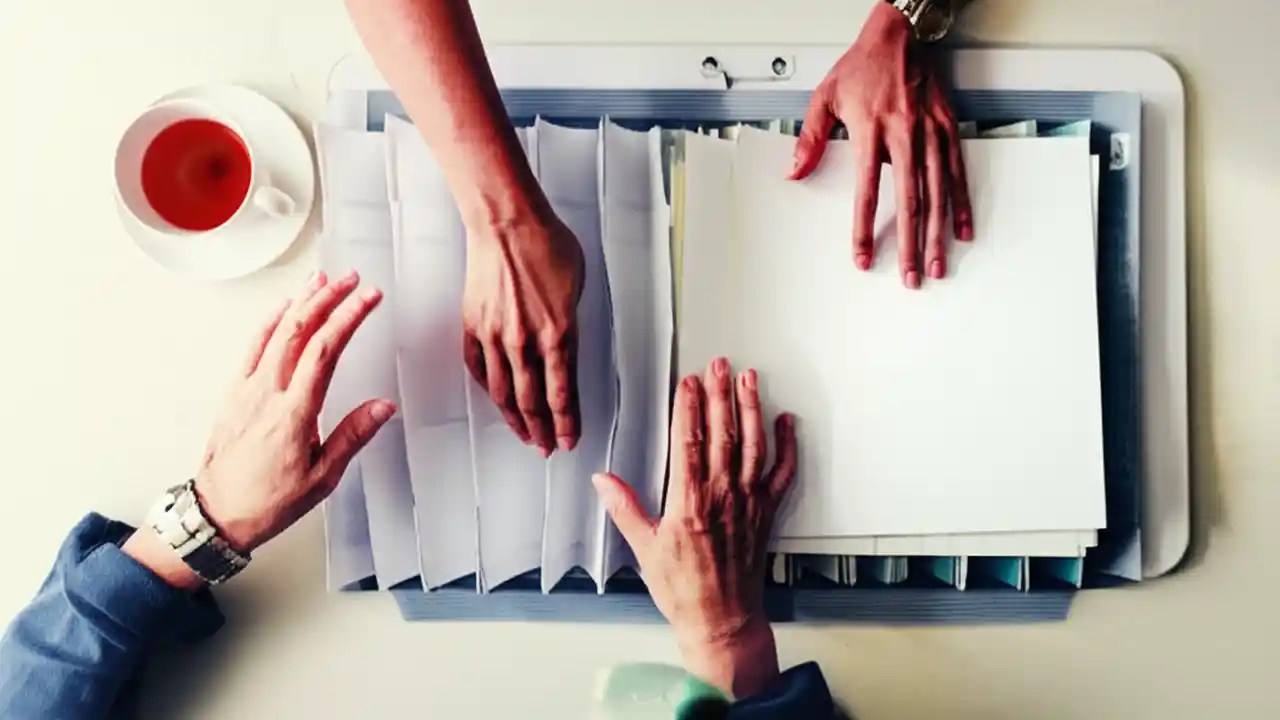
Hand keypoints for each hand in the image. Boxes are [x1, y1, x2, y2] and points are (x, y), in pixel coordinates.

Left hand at [193, 270, 395, 552]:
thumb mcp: (322, 477)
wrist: (217, 514)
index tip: (369, 298)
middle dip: (328, 297)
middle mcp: (267, 393)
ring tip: (321, 279)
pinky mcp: (234, 393)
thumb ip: (352, 436)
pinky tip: (283, 309)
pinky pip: (252, 346)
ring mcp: (247, 389)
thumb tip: (383, 407)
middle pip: (299, 329)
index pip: (325, 350)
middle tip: (352, 279)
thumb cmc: (268, 501)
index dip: (349, 317)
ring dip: (300, 301)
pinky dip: (270, 321)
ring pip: (275, 331)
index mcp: (294, 413)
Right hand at [462, 209, 583, 455]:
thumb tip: (565, 339)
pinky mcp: (473, 326)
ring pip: (503, 393)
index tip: (570, 439)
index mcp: (559, 334)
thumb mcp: (576, 286)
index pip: (563, 393)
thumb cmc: (545, 243)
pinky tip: (495, 399)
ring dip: (515, 419)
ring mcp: (496, 337)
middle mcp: (526, 342)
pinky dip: (488, 388)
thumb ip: (570, 320)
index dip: (567, 423)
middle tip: (547, 447)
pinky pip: (479, 368)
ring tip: (523, 434)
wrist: (507, 223)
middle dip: (543, 430)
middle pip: (533, 401)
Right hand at [593, 358, 797, 697]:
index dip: (688, 407)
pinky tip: (786, 421)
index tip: (687, 382)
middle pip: (723, 433)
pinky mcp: (765, 512)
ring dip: (752, 408)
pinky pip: (782, 472)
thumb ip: (625, 508)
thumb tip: (603, 480)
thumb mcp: (644, 548)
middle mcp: (723, 495)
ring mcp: (748, 501)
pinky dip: (787, 445)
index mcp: (690, 501)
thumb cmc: (683, 589)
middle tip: (719, 364)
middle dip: (720, 394)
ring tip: (749, 379)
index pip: (688, 441)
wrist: (722, 620)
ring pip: (754, 444)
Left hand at [790, 2, 971, 288]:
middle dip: (912, 244)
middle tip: (911, 277)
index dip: (865, 229)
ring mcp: (931, 133)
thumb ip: (810, 138)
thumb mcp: (825, 97)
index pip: (866, 192)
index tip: (863, 258)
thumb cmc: (863, 66)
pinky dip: (961, 204)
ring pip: (938, 193)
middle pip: (910, 201)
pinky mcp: (948, 128)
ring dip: (938, 234)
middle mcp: (905, 134)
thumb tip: (794, 172)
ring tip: (938, 265)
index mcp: (871, 131)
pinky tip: (962, 231)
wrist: (900, 34)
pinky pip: (957, 172)